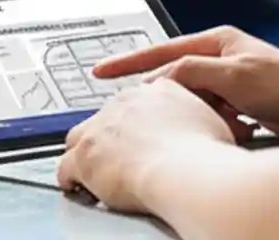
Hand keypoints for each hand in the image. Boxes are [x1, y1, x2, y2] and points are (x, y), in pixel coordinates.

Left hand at [56, 79, 237, 212]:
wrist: (188, 171)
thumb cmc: (207, 154)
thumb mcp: (213, 121)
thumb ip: (200, 117)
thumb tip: (208, 127)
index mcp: (159, 90)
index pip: (138, 102)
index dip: (137, 123)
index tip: (140, 136)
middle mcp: (126, 102)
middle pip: (107, 116)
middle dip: (111, 137)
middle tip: (120, 158)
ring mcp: (101, 126)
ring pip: (80, 137)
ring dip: (86, 154)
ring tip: (95, 172)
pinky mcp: (85, 154)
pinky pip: (65, 167)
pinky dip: (71, 179)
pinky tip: (80, 188)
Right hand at [94, 25, 278, 138]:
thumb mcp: (233, 75)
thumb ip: (192, 73)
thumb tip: (158, 80)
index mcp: (217, 41)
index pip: (162, 50)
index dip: (128, 62)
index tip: (101, 71)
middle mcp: (220, 56)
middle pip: (173, 76)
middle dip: (163, 95)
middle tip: (142, 110)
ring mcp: (228, 79)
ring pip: (190, 98)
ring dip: (189, 113)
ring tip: (194, 122)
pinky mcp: (237, 101)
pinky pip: (208, 112)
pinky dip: (206, 123)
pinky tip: (216, 132)